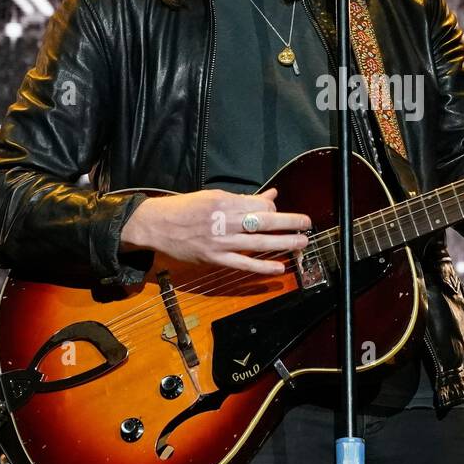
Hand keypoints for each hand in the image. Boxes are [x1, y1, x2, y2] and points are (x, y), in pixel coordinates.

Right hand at [120, 187, 311, 275]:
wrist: (155, 225)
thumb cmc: (184, 208)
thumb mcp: (212, 196)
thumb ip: (243, 199)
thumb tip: (271, 196)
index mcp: (224, 201)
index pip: (259, 205)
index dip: (273, 209)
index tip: (279, 212)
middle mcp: (225, 220)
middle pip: (264, 221)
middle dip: (289, 222)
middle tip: (307, 223)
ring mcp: (220, 241)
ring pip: (258, 243)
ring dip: (283, 243)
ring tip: (302, 243)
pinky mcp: (214, 258)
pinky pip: (243, 264)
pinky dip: (262, 267)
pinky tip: (279, 267)